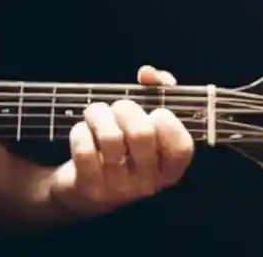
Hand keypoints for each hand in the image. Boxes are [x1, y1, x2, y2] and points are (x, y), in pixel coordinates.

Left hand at [47, 65, 193, 219]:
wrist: (81, 190)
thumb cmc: (120, 149)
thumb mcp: (142, 124)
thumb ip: (155, 93)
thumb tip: (148, 73)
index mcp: (167, 169)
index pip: (182, 148)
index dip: (169, 123)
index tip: (155, 113)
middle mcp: (147, 183)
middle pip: (142, 134)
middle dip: (126, 109)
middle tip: (118, 109)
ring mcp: (118, 188)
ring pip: (110, 138)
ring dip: (98, 115)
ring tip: (95, 116)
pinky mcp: (89, 188)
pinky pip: (84, 149)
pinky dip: (80, 131)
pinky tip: (82, 133)